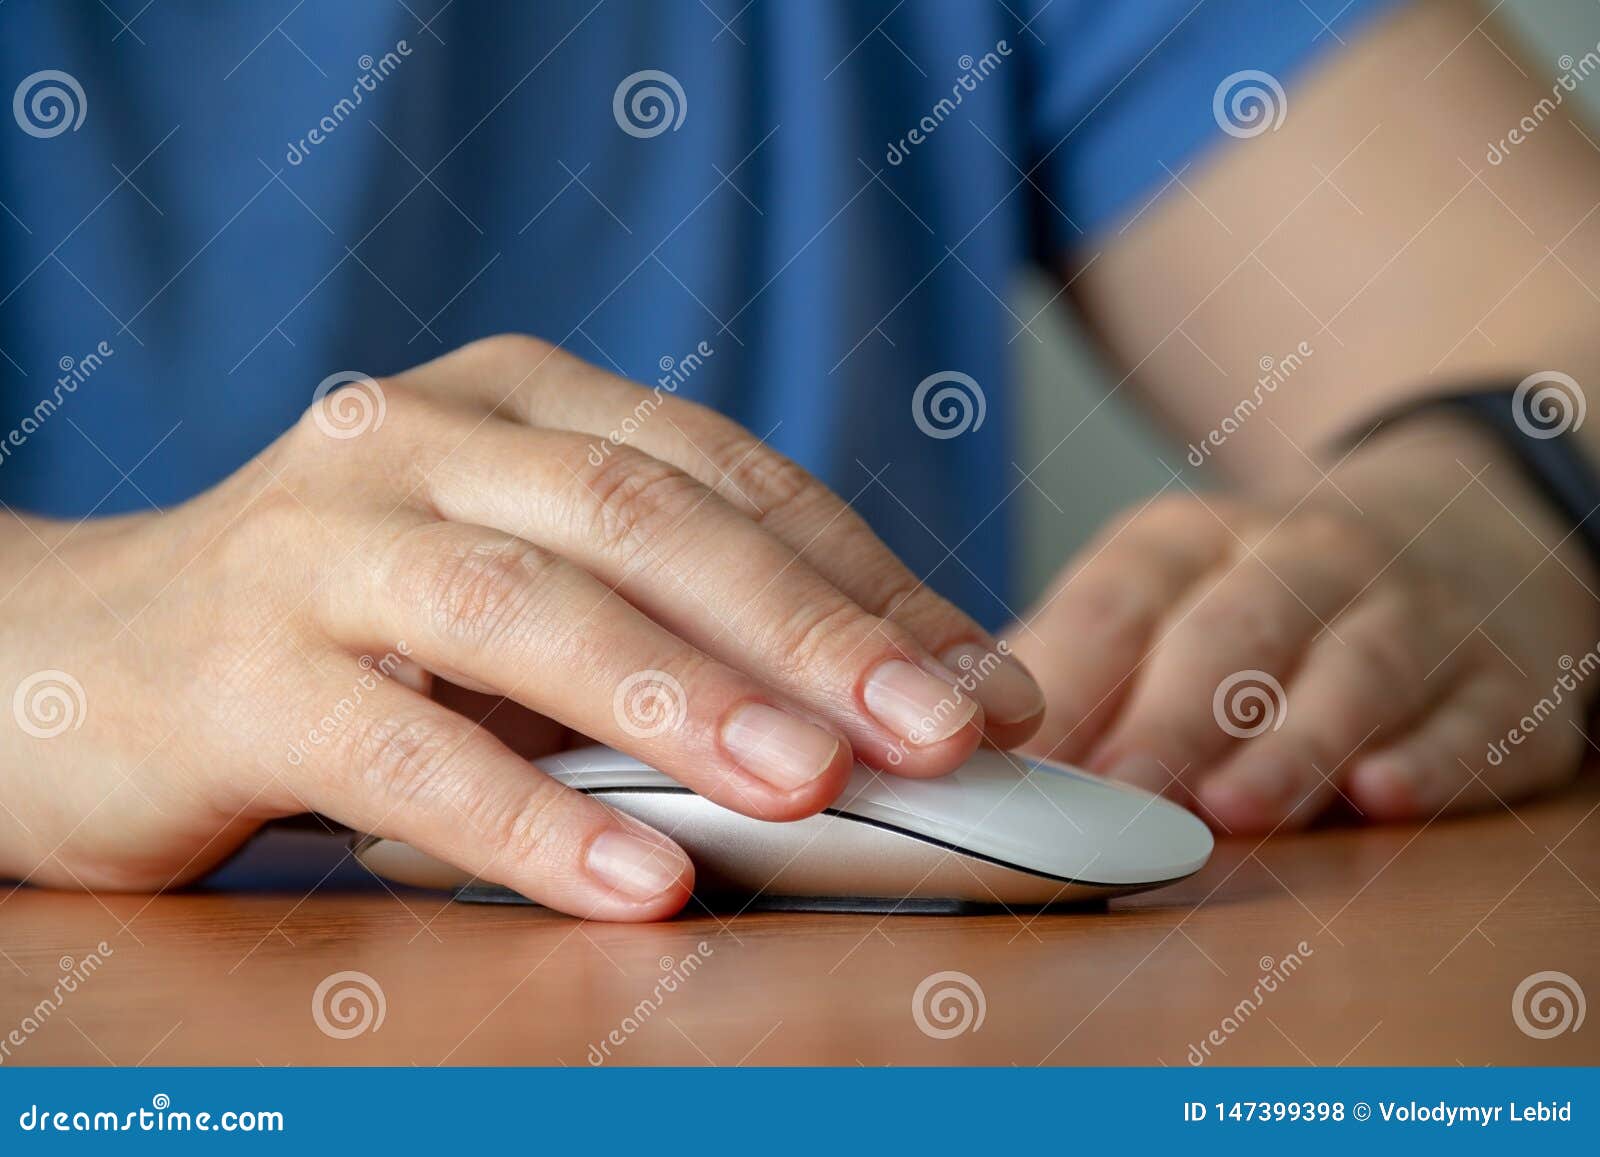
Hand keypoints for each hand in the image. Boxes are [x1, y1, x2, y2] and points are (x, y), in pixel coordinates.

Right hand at [0, 335, 1043, 919]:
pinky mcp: (232, 668)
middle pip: (645, 519)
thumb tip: (880, 710)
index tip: (977, 677)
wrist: (79, 659)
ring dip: (690, 701)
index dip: (862, 573)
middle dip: (809, 629)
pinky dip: (529, 818)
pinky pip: (401, 746)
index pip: (722, 472)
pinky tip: (640, 878)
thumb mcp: (519, 596)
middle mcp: (415, 438)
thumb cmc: (351, 635)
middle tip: (943, 729)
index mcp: (512, 399)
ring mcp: (317, 541)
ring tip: (817, 788)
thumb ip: (665, 623)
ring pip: (531, 609)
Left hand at [1006, 415, 1599, 832]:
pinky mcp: (1501, 672)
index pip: (1115, 599)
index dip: (1064, 683)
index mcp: (1189, 540)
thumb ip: (1074, 672)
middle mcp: (1301, 555)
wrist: (1454, 527)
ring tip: (1232, 810)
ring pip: (1352, 670)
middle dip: (1168, 722)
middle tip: (1117, 802)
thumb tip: (962, 752)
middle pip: (1229, 632)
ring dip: (1290, 744)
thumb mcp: (1159, 597)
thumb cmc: (1258, 597)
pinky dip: (1433, 757)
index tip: (1019, 764)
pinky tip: (1384, 794)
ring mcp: (1412, 607)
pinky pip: (1472, 713)